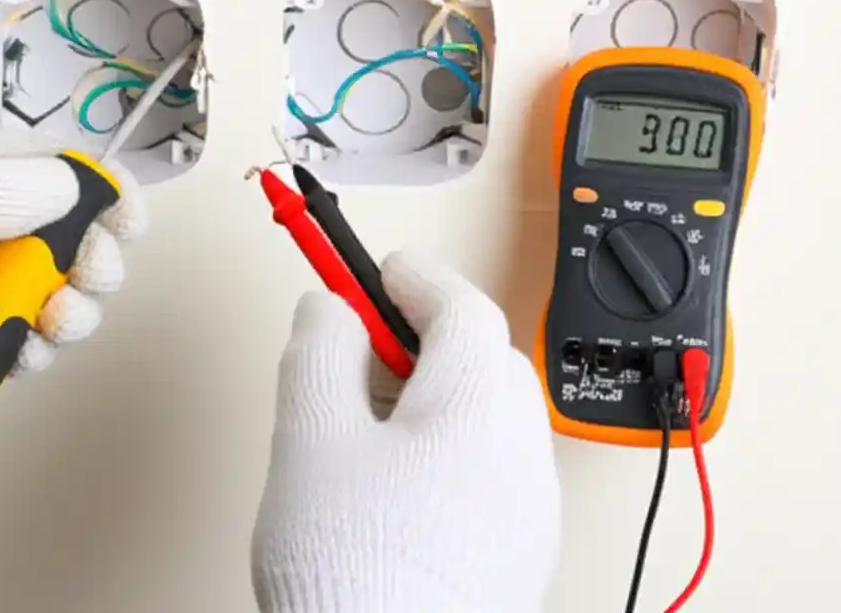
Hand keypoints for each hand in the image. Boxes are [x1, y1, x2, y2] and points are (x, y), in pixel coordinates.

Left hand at [0, 130, 144, 432]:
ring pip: (53, 297)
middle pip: (68, 237)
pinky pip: (20, 344)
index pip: (52, 167)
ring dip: (69, 314)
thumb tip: (75, 187)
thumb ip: (12, 186)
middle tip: (86, 278)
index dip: (101, 189)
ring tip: (49, 324)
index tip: (127, 218)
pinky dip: (31, 352)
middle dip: (94, 259)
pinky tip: (18, 354)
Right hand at [251, 250, 560, 612]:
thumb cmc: (354, 573)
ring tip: (366, 427)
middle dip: (422, 339)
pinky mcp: (518, 555)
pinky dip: (450, 453)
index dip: (411, 276)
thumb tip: (330, 310)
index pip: (461, 305)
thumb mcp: (311, 437)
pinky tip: (395, 490)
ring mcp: (529, 511)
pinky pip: (492, 472)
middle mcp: (522, 455)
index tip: (372, 267)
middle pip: (483, 359)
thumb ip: (319, 351)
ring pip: (489, 419)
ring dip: (436, 397)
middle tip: (360, 349)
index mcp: (480, 409)